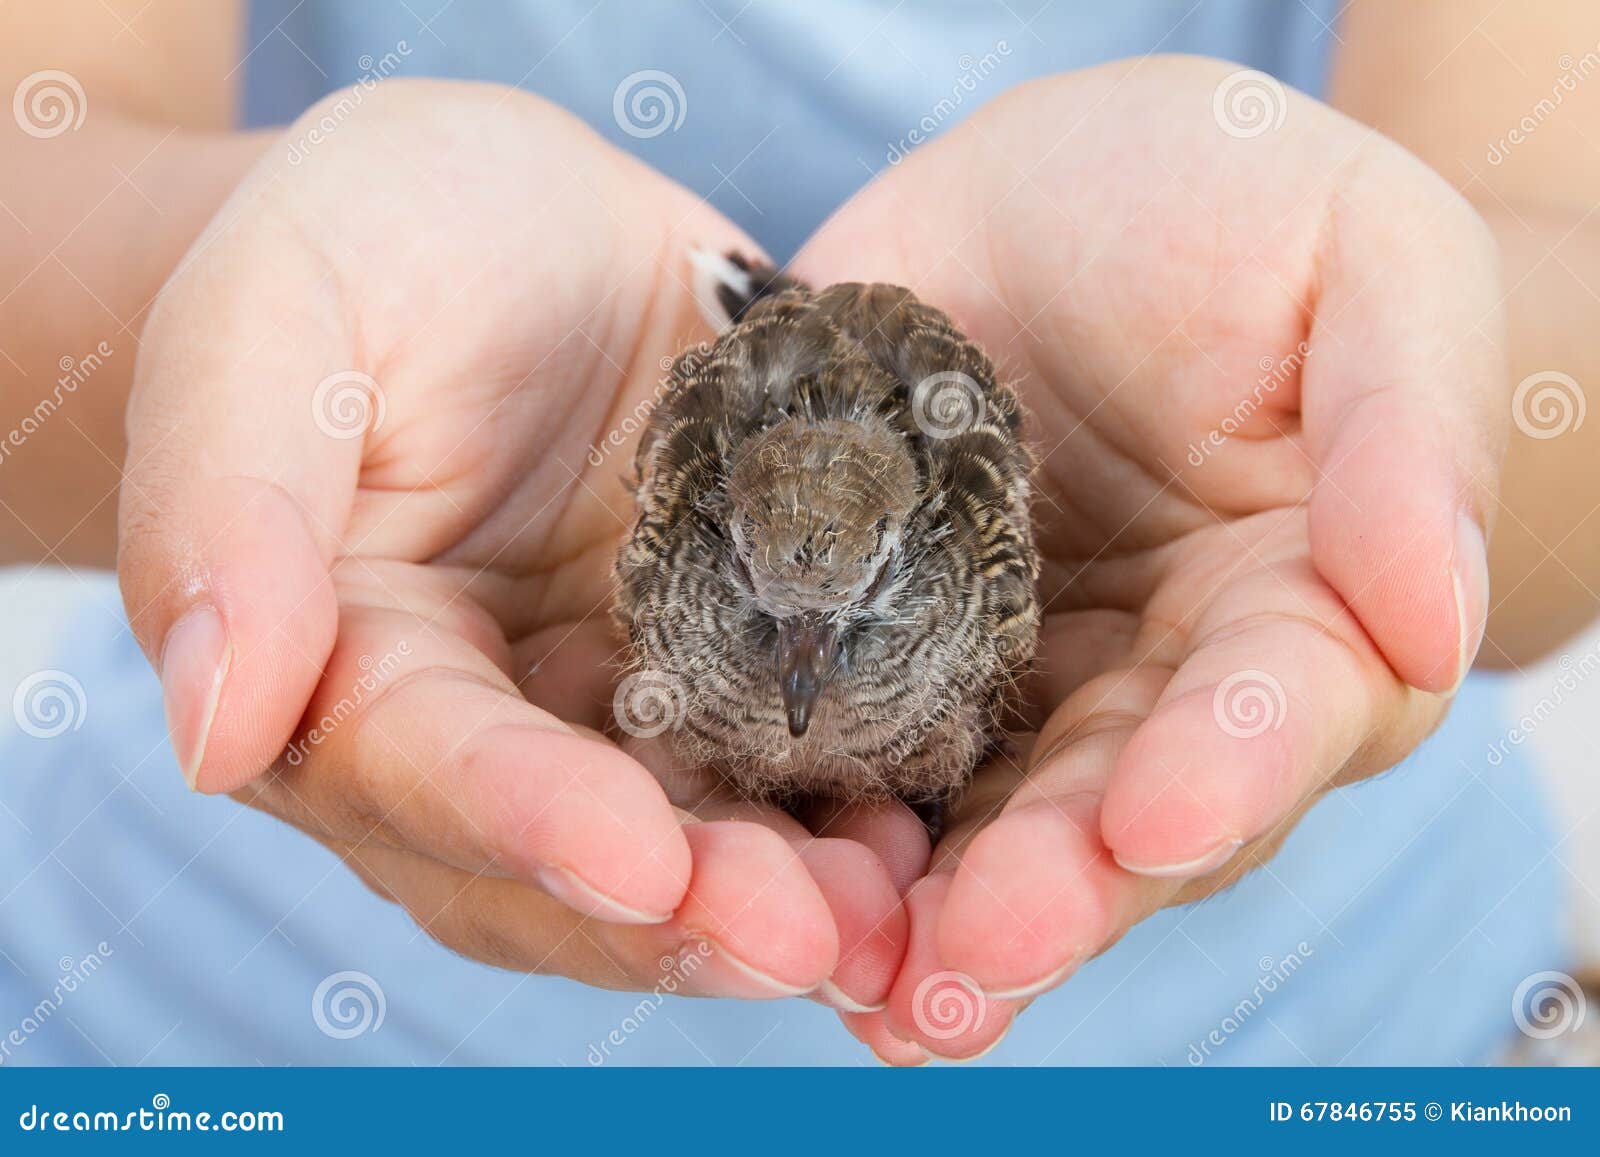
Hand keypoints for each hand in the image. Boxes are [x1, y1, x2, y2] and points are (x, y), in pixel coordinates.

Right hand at [117, 80, 909, 1007]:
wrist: (512, 224)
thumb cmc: (375, 238)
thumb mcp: (281, 307)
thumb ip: (228, 496)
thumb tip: (214, 726)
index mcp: (350, 661)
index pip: (422, 767)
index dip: (525, 820)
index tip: (639, 859)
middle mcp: (482, 725)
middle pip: (564, 859)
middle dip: (684, 911)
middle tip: (810, 941)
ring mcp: (613, 712)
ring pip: (685, 848)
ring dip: (784, 904)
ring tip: (893, 926)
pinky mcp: (725, 672)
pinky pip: (785, 771)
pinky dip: (852, 820)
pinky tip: (935, 840)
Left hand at [795, 56, 1505, 1059]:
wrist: (1052, 195)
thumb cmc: (1234, 200)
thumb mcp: (1360, 261)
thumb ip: (1405, 433)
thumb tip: (1434, 619)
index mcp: (1297, 605)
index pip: (1280, 707)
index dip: (1230, 768)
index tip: (1160, 818)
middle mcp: (1160, 682)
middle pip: (1120, 811)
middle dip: (1059, 889)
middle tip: (979, 960)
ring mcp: (1016, 683)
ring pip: (985, 822)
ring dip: (936, 916)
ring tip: (881, 993)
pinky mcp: (889, 657)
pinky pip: (859, 757)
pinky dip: (823, 834)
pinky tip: (775, 901)